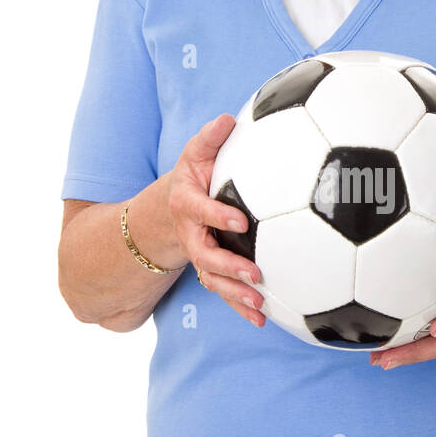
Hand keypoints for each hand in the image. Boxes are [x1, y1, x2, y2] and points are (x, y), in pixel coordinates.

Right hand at [167, 114, 265, 327]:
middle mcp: (191, 235)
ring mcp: (201, 257)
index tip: (241, 222)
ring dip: (235, 294)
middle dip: (227, 267)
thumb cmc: (193, 176)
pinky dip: (240, 307)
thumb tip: (227, 118)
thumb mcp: (195, 154)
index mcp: (187, 205)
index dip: (217, 217)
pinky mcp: (213, 272)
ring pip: (213, 280)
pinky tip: (264, 318)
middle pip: (204, 255)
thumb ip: (209, 139)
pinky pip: (225, 292)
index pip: (200, 211)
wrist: (171, 208)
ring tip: (259, 304)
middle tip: (254, 273)